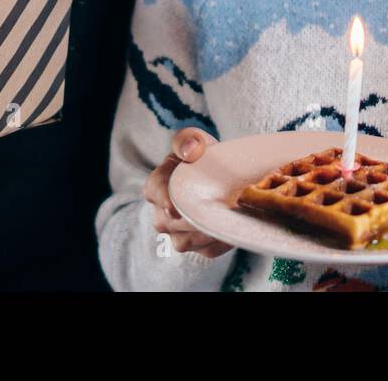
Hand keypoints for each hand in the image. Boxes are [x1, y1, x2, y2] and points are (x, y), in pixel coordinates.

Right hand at [144, 127, 234, 258]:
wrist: (219, 177)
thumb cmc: (202, 158)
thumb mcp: (194, 141)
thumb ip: (188, 140)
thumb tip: (191, 149)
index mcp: (156, 186)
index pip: (155, 192)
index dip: (164, 200)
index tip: (174, 208)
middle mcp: (162, 215)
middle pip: (173, 222)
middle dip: (196, 215)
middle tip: (219, 205)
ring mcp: (177, 234)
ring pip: (188, 240)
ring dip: (209, 229)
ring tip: (228, 213)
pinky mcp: (197, 247)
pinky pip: (207, 249)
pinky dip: (222, 239)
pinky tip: (232, 224)